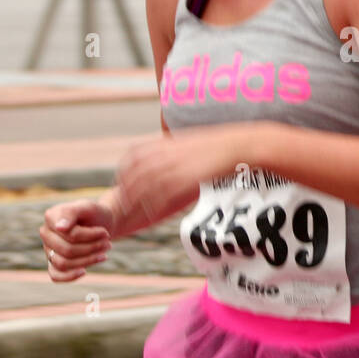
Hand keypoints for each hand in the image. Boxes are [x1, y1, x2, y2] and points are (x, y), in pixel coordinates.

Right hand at [41, 199, 114, 281]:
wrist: (102, 223)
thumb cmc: (94, 214)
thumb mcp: (88, 207)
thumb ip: (72, 212)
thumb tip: (60, 227)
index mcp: (51, 218)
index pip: (69, 235)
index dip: (89, 236)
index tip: (104, 232)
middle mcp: (46, 234)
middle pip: (67, 250)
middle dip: (91, 248)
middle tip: (107, 243)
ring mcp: (49, 249)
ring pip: (63, 263)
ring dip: (87, 260)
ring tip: (103, 253)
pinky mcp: (54, 262)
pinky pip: (55, 276)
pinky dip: (69, 276)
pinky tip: (84, 271)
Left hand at [114, 126, 249, 228]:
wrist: (238, 146)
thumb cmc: (218, 145)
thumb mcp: (190, 141)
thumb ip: (173, 150)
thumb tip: (166, 157)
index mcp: (163, 142)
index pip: (131, 157)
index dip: (123, 173)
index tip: (121, 185)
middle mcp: (163, 154)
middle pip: (132, 175)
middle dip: (124, 192)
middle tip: (120, 207)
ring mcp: (171, 167)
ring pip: (142, 188)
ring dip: (133, 203)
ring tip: (129, 215)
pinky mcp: (182, 180)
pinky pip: (159, 197)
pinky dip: (152, 207)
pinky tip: (150, 215)